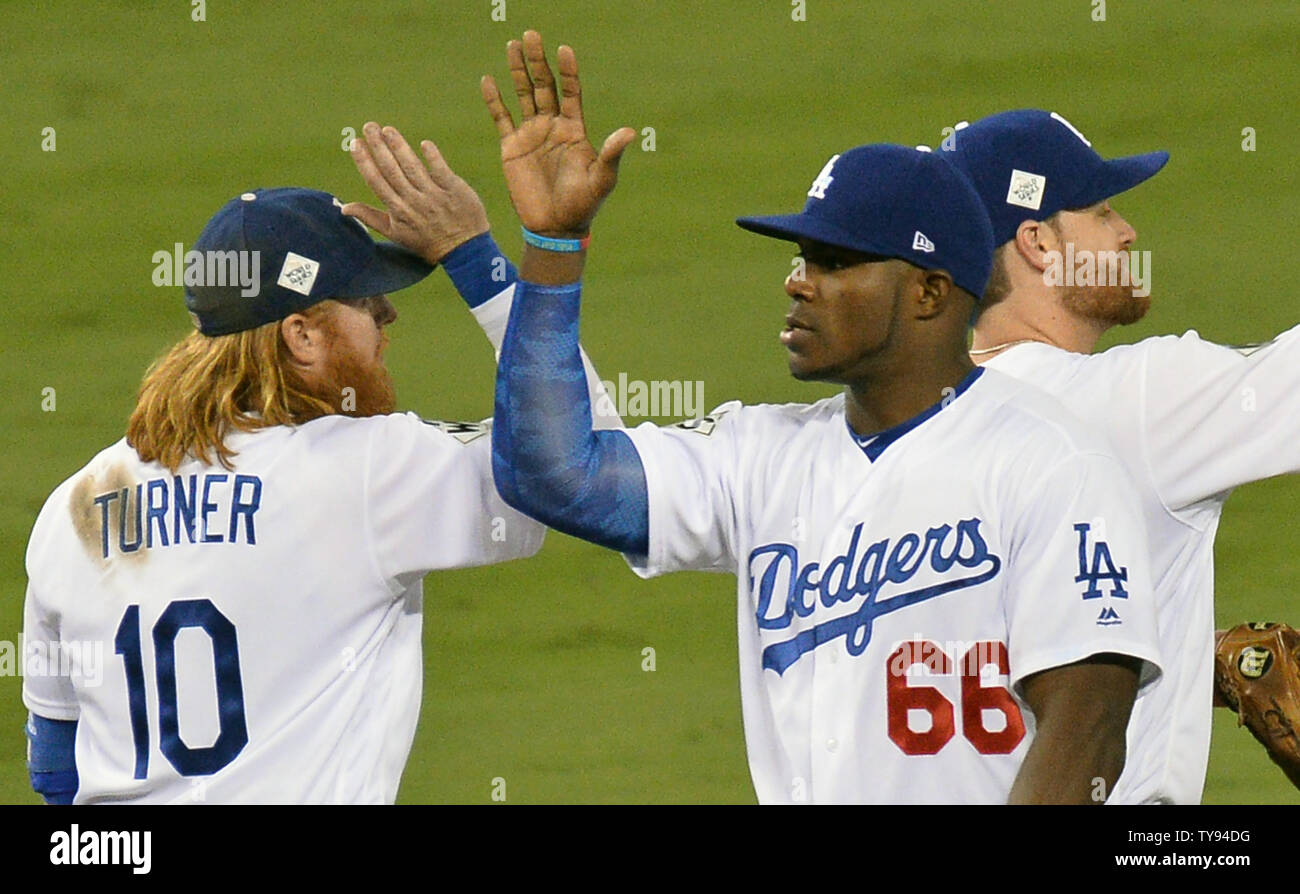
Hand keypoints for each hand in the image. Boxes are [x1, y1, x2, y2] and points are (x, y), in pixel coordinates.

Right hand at [341, 122, 489, 264]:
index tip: (355, 143)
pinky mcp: (454, 190)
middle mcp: (414, 202)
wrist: (463, 250)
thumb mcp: (396, 234)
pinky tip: (424, 143)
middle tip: (369, 126)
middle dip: (378, 147)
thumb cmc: (426, 241)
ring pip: (413, 168)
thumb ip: (370, 217)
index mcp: (398, 211)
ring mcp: (434, 195)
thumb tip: (343, 208)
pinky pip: (441, 170)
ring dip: (399, 147)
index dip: (364, 162)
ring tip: (388, 129)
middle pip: (392, 170)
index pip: (376, 182)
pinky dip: (432, 157)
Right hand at [482, 31, 635, 236]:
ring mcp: (531, 134)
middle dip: (538, 61)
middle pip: (545, 85)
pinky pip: (501, 118)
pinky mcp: (511, 148)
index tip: (564, 49)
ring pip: (523, 95)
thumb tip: (629, 132)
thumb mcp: (602, 180)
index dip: (568, 71)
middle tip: (531, 35)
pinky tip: (488, 80)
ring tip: (513, 44)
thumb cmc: (583, 205)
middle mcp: (552, 126)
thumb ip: (611, 154)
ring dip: (518, 71)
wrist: (555, 228)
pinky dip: (494, 100)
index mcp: (574, 129)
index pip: (571, 92)